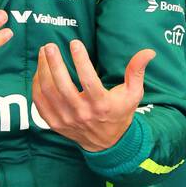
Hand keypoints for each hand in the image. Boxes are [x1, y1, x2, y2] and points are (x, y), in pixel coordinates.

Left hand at [32, 40, 154, 152]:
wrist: (106, 143)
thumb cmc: (119, 113)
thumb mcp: (133, 94)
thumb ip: (136, 71)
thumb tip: (148, 52)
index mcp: (101, 105)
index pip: (88, 80)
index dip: (80, 60)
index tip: (75, 43)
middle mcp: (82, 113)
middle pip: (62, 85)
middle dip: (54, 62)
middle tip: (51, 46)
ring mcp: (66, 120)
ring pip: (48, 92)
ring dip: (43, 70)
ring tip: (43, 53)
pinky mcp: (54, 123)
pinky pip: (40, 102)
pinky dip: (36, 85)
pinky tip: (39, 71)